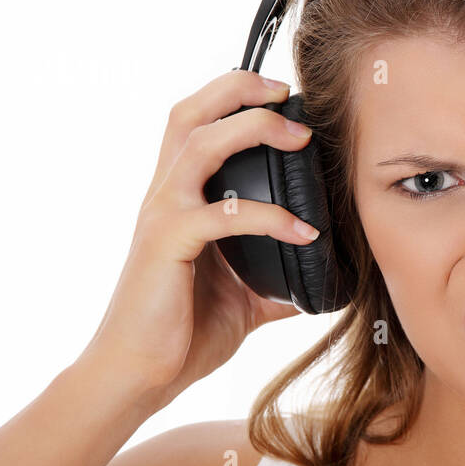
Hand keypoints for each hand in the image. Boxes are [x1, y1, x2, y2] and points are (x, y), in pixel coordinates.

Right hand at [79, 70, 321, 410]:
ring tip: (300, 138)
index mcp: (180, 197)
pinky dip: (267, 216)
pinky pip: (221, 215)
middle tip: (288, 92)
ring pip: (199, 145)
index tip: (284, 94)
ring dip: (252, 129)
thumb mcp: (245, 298)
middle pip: (189, 112)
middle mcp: (166, 196)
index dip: (234, 95)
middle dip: (238, 88)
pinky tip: (304, 232)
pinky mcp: (166, 246)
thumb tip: (325, 283)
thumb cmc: (183, 332)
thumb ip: (278, 279)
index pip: (198, 123)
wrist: (138, 377)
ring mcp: (163, 217)